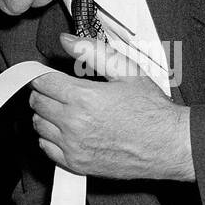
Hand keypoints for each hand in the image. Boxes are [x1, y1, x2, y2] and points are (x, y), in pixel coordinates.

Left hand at [28, 34, 193, 180]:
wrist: (168, 145)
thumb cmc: (152, 111)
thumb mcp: (126, 71)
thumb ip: (93, 52)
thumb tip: (68, 40)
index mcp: (84, 98)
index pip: (42, 82)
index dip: (42, 75)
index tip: (46, 75)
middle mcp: (73, 123)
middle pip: (37, 103)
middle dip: (43, 93)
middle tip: (56, 91)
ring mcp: (72, 145)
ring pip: (38, 125)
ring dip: (44, 115)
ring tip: (63, 110)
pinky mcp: (75, 163)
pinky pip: (46, 147)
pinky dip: (49, 137)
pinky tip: (65, 130)